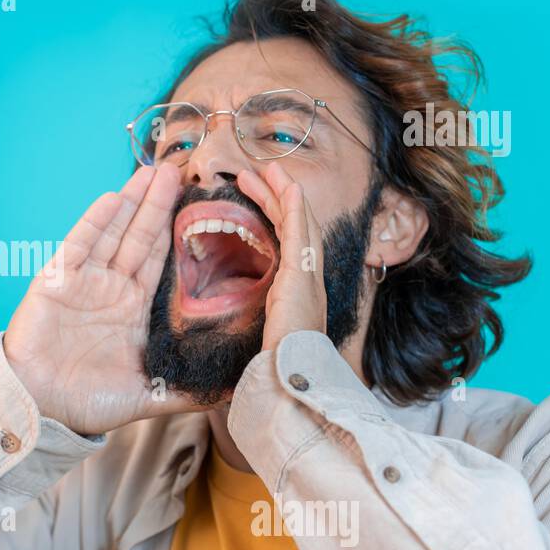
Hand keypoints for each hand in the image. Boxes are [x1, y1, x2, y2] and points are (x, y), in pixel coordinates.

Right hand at [4, 163, 205, 435]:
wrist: (39, 408)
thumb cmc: (88, 403)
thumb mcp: (148, 396)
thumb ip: (187, 392)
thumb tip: (233, 395)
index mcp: (135, 310)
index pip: (161, 261)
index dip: (176, 231)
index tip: (198, 203)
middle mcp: (111, 289)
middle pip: (140, 237)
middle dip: (157, 203)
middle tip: (177, 168)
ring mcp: (84, 281)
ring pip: (113, 232)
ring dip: (131, 202)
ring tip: (151, 171)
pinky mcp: (56, 281)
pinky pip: (78, 245)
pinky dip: (95, 223)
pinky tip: (112, 200)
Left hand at [237, 163, 326, 352]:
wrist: (289, 380)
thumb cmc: (275, 367)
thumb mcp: (265, 335)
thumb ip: (260, 320)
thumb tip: (239, 319)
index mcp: (299, 293)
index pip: (289, 243)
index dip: (277, 215)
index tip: (260, 195)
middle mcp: (309, 281)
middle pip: (297, 226)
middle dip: (279, 197)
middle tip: (261, 172)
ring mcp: (309, 278)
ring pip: (300, 224)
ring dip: (285, 194)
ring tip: (268, 169)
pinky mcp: (301, 278)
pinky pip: (299, 236)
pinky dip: (295, 209)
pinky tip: (288, 187)